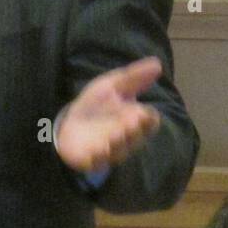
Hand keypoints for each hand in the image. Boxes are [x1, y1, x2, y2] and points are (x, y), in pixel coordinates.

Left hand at [56, 56, 162, 172]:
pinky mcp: (92, 160)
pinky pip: (98, 163)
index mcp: (134, 120)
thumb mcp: (112, 86)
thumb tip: (157, 63)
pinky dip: (98, 158)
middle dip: (134, 131)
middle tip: (132, 122)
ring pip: (119, 152)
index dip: (149, 119)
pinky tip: (97, 151)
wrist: (69, 122)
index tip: (145, 113)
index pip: (150, 123)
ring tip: (115, 136)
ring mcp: (109, 151)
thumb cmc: (96, 105)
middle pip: (136, 138)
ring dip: (118, 144)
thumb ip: (133, 77)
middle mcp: (125, 138)